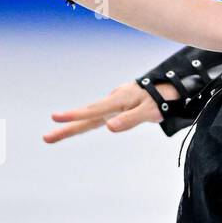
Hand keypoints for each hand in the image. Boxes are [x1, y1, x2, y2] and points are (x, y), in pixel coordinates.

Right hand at [43, 79, 172, 142]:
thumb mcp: (150, 111)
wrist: (175, 84)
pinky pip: (101, 113)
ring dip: (75, 123)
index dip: (74, 116)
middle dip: (67, 127)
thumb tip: (108, 128)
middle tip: (46, 138)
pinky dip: (88, 119)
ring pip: (92, 114)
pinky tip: (84, 123)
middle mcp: (114, 100)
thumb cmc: (163, 99)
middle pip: (87, 115)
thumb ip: (129, 119)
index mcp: (119, 101)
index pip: (93, 112)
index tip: (55, 118)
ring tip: (56, 134)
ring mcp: (116, 100)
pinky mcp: (120, 102)